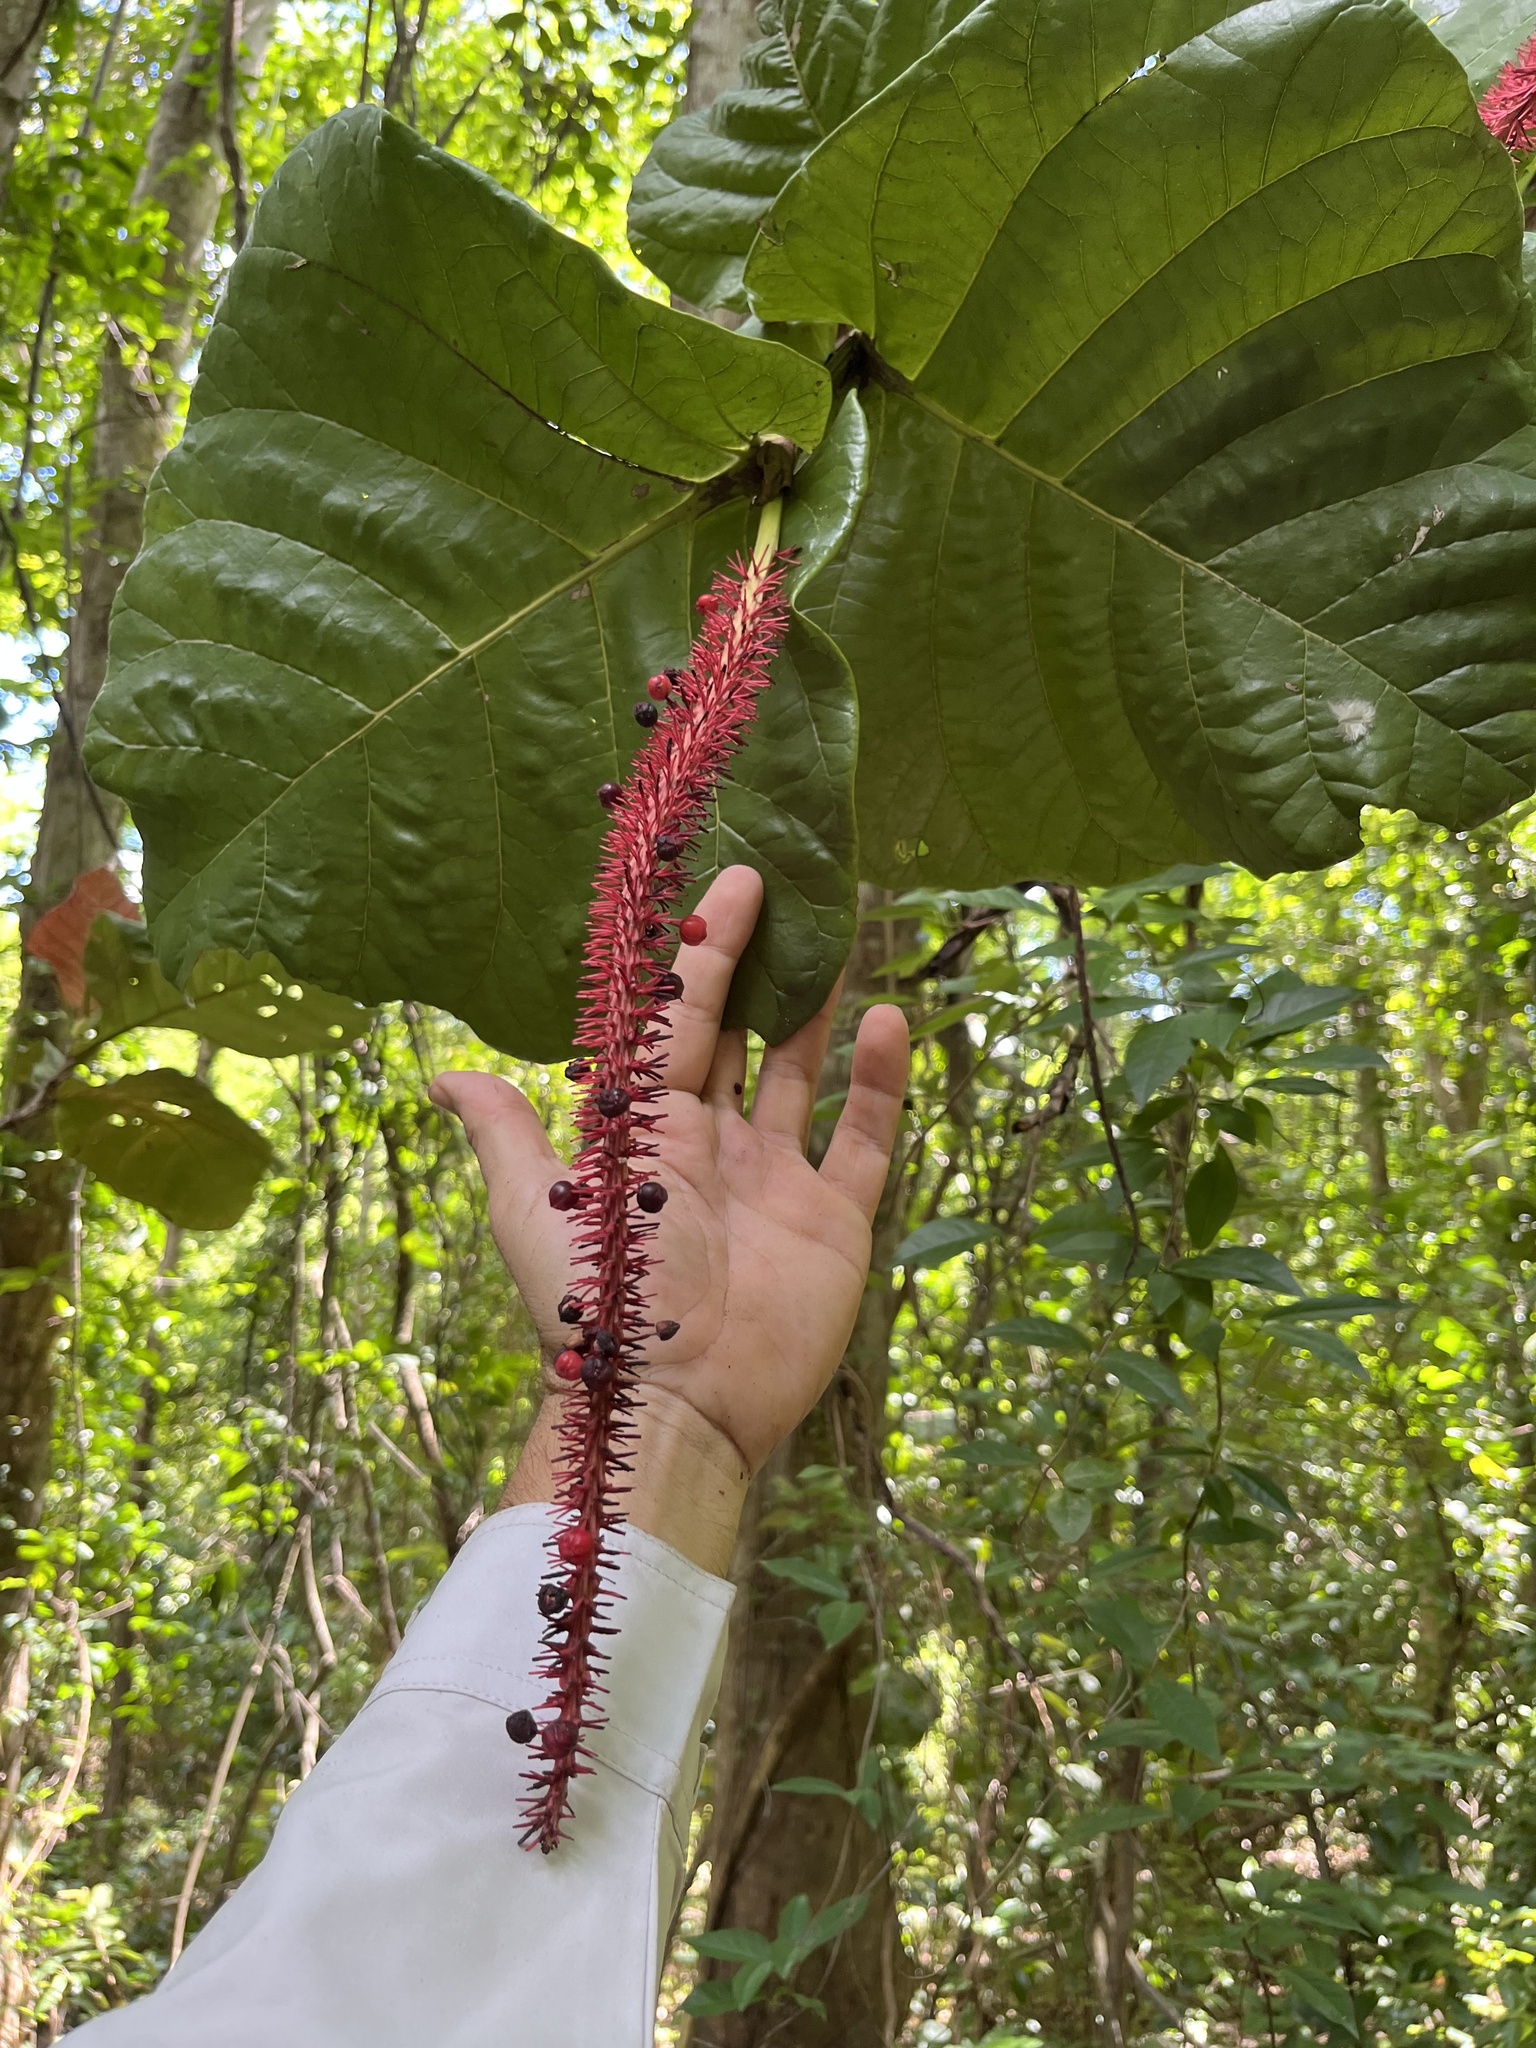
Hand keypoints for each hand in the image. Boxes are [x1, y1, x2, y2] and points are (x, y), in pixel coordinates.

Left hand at [429, 866, 909, 1488]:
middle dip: (762, 966)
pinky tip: (886, 1020)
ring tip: (838, 937)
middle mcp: (712, 1146)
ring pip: (802, 1073)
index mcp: (646, 1134)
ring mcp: (775, 1182)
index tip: (728, 884)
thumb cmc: (601, 1311)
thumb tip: (443, 1077)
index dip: (702, 954)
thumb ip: (505, 1137)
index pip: (676, 1021)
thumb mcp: (536, 1212)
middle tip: (789, 889)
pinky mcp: (832, 1221)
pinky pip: (861, 1140)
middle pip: (741, 1035)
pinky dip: (876, 1083)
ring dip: (819, 1009)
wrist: (675, 1410)